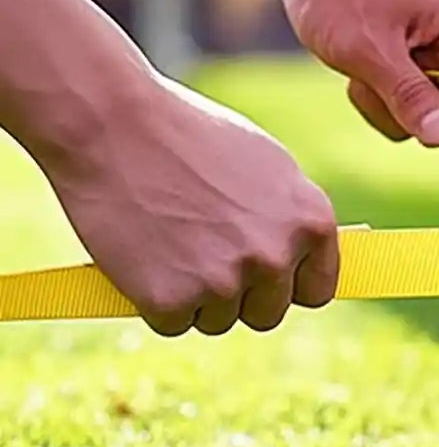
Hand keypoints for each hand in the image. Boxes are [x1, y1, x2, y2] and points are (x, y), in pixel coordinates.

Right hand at [39, 73, 339, 336]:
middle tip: (202, 252)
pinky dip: (152, 299)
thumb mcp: (267, 169)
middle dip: (239, 295)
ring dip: (194, 295)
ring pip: (218, 320)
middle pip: (267, 314)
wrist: (114, 123)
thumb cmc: (190, 138)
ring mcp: (225, 282)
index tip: (264, 278)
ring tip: (170, 240)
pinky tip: (143, 253)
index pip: (317, 291)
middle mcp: (276, 256)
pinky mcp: (172, 300)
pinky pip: (172, 323)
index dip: (287, 286)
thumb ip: (290, 220)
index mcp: (311, 221)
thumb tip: (303, 262)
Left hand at [274, 0, 438, 146]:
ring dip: (387, 98)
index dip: (434, 112)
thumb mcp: (367, 51)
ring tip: (359, 62)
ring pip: (428, 105)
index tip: (390, 92)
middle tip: (366, 73)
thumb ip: (408, 95)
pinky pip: (414, 91)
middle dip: (404, 104)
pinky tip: (362, 59)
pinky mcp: (426, 44)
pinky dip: (383, 87)